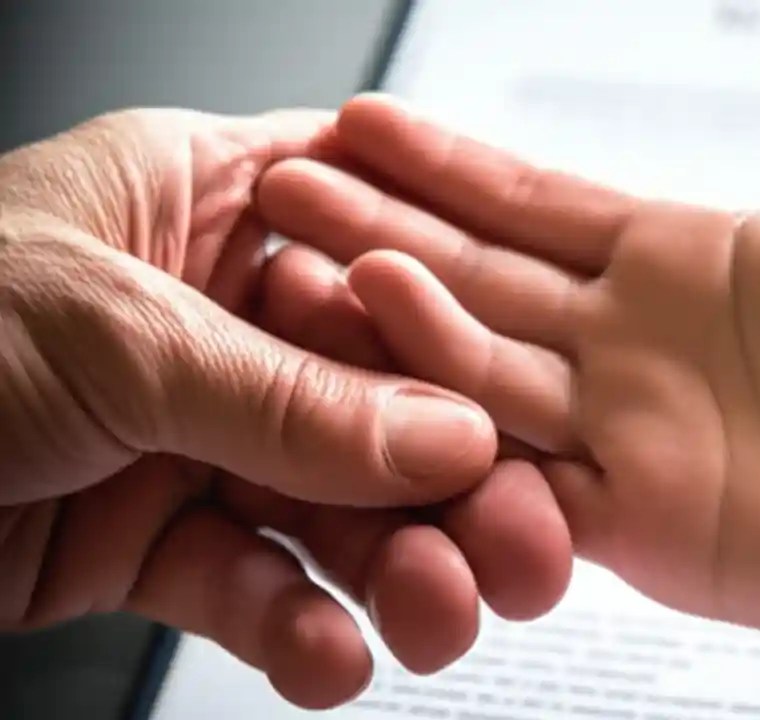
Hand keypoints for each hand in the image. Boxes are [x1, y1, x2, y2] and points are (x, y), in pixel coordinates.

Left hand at [0, 109, 569, 707]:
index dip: (461, 330)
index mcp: (200, 205)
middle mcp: (212, 320)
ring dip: (398, 571)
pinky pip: (252, 583)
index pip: (376, 257)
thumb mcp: (105, 335)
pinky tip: (330, 655)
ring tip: (435, 617)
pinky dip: (298, 629)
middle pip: (381, 400)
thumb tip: (443, 434)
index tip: (525, 397)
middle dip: (458, 483)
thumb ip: (285, 398)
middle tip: (518, 549)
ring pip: (334, 506)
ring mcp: (187, 434)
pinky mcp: (149, 537)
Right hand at [258, 0, 759, 642]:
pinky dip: (464, 444)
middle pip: (481, 277)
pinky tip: (400, 401)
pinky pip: (530, 483)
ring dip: (403, 325)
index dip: (443, 162)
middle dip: (382, 228)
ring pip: (486, 374)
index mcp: (674, 255)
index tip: (356, 121)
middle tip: (285, 183)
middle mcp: (631, 341)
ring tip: (315, 270)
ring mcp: (629, 432)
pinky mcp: (645, 521)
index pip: (530, 200)